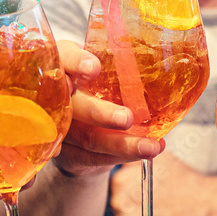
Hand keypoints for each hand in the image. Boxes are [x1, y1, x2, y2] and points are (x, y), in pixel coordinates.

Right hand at [54, 40, 164, 175]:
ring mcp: (57, 128)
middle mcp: (54, 96)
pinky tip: (145, 153)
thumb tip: (162, 60)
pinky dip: (120, 156)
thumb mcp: (101, 65)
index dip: (76, 63)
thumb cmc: (96, 82)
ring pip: (87, 137)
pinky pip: (93, 158)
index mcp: (62, 63)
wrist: (75, 121)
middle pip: (72, 104)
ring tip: (150, 146)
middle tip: (126, 118)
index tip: (94, 68)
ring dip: (121, 144)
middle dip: (100, 113)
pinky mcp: (66, 153)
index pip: (64, 58)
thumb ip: (117, 62)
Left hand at [109, 153, 216, 215]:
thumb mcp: (161, 158)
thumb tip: (131, 149)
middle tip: (153, 199)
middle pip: (118, 199)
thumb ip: (141, 154)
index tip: (144, 185)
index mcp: (121, 179)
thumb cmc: (187, 183)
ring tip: (157, 211)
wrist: (207, 209)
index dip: (132, 182)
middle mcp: (118, 201)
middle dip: (132, 199)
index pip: (118, 180)